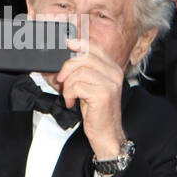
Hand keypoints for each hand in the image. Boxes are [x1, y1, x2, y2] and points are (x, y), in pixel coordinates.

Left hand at [57, 36, 126, 159]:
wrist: (106, 133)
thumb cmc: (96, 111)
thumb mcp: (91, 87)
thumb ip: (84, 72)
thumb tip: (66, 60)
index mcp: (113, 69)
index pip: (96, 48)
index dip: (80, 43)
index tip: (68, 44)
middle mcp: (114, 74)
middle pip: (85, 57)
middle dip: (67, 68)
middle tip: (62, 81)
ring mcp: (110, 84)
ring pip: (79, 72)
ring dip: (67, 85)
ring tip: (69, 96)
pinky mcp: (102, 94)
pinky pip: (77, 86)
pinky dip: (69, 94)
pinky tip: (71, 102)